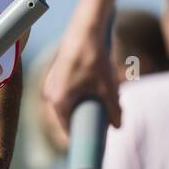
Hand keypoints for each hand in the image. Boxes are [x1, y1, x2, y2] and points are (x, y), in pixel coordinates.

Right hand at [41, 19, 121, 138]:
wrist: (85, 30)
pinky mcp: (54, 74)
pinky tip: (91, 90)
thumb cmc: (94, 59)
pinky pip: (64, 92)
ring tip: (99, 102)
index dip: (82, 135)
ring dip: (81, 106)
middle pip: (67, 116)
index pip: (68, 128)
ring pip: (66, 103)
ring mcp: (50, 83)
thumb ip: (114, 110)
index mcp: (59, 102)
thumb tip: (118, 127)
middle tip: (101, 119)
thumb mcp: (108, 87)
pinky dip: (76, 95)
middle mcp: (49, 94)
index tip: (95, 138)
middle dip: (84, 119)